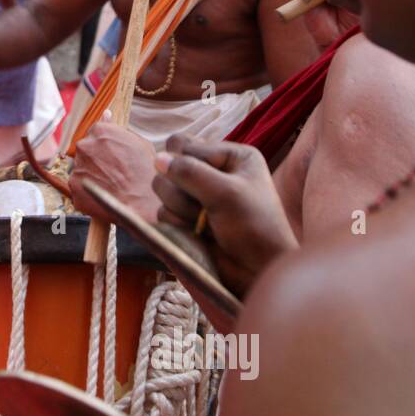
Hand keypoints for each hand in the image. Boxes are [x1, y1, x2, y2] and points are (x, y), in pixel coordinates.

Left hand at [69, 121, 159, 220]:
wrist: (145, 203)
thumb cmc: (147, 171)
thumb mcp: (138, 142)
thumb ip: (117, 128)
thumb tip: (106, 114)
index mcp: (99, 131)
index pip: (94, 133)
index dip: (105, 146)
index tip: (114, 156)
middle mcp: (84, 147)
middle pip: (86, 151)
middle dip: (96, 160)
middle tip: (114, 172)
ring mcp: (77, 168)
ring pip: (82, 169)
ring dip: (92, 176)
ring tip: (112, 185)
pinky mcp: (74, 188)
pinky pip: (80, 188)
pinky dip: (89, 192)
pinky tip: (105, 195)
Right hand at [152, 134, 297, 294]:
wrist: (258, 271)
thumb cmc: (254, 227)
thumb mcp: (226, 193)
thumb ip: (190, 173)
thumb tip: (157, 160)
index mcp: (228, 157)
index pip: (182, 144)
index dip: (184, 161)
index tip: (202, 181)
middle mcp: (211, 173)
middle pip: (167, 166)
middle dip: (182, 188)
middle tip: (205, 206)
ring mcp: (196, 197)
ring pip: (162, 191)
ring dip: (181, 209)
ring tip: (205, 224)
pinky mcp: (185, 220)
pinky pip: (163, 213)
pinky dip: (178, 225)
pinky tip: (199, 235)